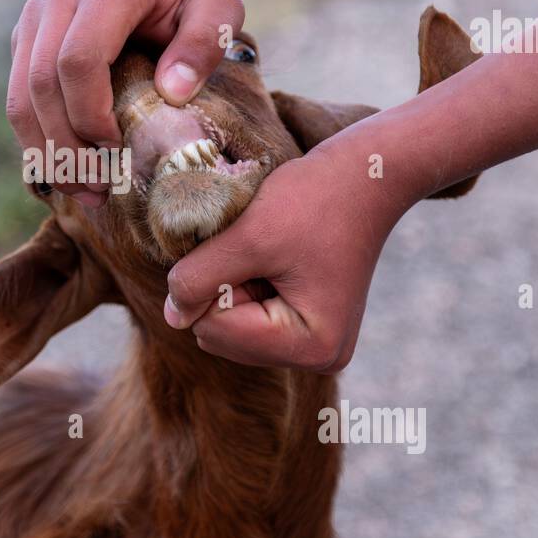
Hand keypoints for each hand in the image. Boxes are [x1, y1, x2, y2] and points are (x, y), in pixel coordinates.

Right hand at [7, 0, 243, 206]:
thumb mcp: (219, 8)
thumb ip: (206, 43)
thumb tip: (173, 92)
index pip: (78, 59)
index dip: (91, 115)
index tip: (119, 150)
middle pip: (42, 84)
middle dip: (67, 146)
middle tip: (99, 189)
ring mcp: (35, 16)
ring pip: (21, 98)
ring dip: (47, 153)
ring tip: (83, 191)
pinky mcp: (24, 39)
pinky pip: (17, 99)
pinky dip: (38, 142)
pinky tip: (67, 173)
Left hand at [163, 133, 418, 369]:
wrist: (365, 178)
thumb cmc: (314, 200)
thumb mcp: (248, 236)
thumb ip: (198, 278)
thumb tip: (172, 319)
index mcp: (310, 345)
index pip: (215, 330)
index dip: (212, 283)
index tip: (247, 246)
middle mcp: (319, 359)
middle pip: (221, 337)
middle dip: (224, 289)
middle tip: (259, 248)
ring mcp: (316, 348)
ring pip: (230, 330)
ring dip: (234, 287)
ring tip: (269, 252)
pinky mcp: (309, 330)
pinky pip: (250, 320)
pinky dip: (247, 287)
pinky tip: (275, 260)